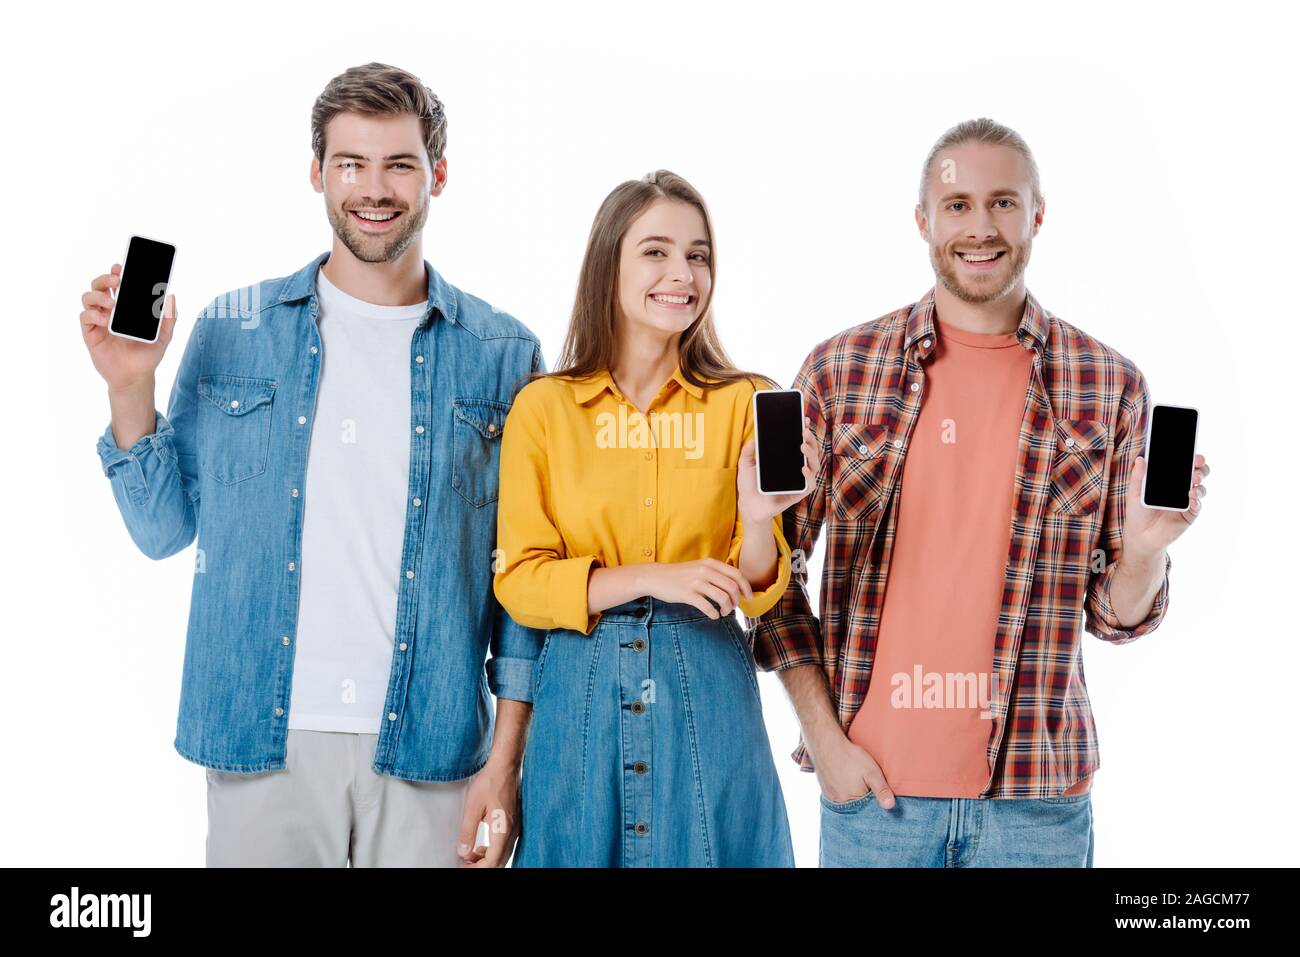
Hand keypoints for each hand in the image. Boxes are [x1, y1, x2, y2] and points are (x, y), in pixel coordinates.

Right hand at [80, 263, 177, 391]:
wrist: (136, 377)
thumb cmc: (148, 355)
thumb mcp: (164, 336)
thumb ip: (169, 317)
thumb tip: (171, 296)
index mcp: (126, 307)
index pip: (118, 284)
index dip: (116, 273)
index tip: (121, 266)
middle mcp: (109, 310)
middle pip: (100, 286)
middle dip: (105, 279)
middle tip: (117, 281)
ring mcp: (98, 320)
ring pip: (89, 297)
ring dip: (98, 296)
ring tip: (112, 304)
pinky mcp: (90, 333)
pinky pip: (85, 317)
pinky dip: (92, 314)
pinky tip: (104, 319)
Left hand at [456, 759, 519, 866]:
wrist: (505, 767)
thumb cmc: (491, 782)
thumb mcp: (473, 807)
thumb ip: (467, 832)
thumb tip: (463, 852)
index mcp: (503, 830)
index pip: (492, 862)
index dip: (476, 869)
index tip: (462, 867)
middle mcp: (513, 832)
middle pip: (499, 862)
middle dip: (481, 866)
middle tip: (464, 865)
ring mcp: (516, 828)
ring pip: (503, 855)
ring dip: (486, 860)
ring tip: (469, 857)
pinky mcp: (514, 824)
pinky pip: (504, 846)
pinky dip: (492, 851)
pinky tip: (480, 847)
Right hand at [638, 559, 753, 618]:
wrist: (655, 577)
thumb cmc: (679, 574)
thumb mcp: (699, 567)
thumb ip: (715, 573)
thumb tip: (734, 586)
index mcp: (710, 563)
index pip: (736, 574)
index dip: (746, 587)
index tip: (749, 598)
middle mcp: (705, 570)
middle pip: (732, 587)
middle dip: (736, 600)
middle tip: (733, 607)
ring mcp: (696, 582)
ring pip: (722, 598)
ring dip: (726, 608)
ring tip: (723, 612)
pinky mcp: (687, 594)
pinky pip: (707, 607)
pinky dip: (714, 614)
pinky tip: (713, 615)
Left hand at [737, 418, 820, 525]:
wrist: (749, 505)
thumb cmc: (749, 484)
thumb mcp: (745, 464)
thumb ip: (747, 451)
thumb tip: (754, 439)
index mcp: (787, 457)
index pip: (800, 441)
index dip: (805, 430)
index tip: (805, 419)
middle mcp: (796, 466)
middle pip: (810, 450)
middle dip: (810, 439)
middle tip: (804, 431)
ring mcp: (800, 479)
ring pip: (814, 464)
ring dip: (812, 454)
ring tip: (802, 446)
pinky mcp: (800, 493)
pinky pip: (810, 484)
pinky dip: (809, 476)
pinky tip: (803, 468)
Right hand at [814, 732, 896, 809]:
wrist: (827, 744)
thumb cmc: (850, 757)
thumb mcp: (872, 772)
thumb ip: (882, 790)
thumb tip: (891, 806)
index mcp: (853, 801)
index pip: (868, 810)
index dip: (875, 802)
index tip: (878, 792)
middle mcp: (839, 803)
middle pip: (857, 807)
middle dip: (864, 799)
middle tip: (865, 783)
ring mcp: (830, 797)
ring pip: (847, 802)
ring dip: (854, 795)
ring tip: (856, 781)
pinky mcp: (825, 791)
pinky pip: (838, 796)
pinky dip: (844, 791)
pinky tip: (846, 781)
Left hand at [1122, 452, 1209, 559]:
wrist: (1140, 535)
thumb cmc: (1138, 512)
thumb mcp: (1135, 492)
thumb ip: (1138, 476)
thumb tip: (1139, 459)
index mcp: (1170, 480)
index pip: (1183, 465)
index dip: (1189, 457)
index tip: (1191, 451)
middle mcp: (1181, 488)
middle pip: (1197, 473)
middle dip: (1199, 466)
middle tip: (1196, 462)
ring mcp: (1187, 501)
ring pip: (1200, 487)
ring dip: (1199, 482)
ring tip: (1193, 480)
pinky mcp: (1189, 514)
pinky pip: (1197, 505)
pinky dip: (1197, 500)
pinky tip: (1192, 497)